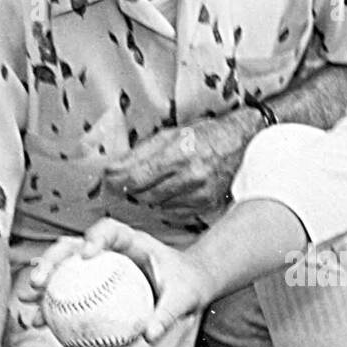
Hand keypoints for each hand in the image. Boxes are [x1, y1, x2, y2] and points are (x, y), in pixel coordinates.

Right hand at [29, 218, 212, 344]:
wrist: (187, 286)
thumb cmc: (186, 285)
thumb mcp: (184, 299)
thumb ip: (168, 314)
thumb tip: (150, 336)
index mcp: (132, 241)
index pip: (110, 230)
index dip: (95, 237)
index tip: (86, 256)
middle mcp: (109, 249)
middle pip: (73, 246)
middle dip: (52, 260)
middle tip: (39, 283)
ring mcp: (98, 266)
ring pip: (63, 268)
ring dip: (42, 283)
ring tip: (26, 304)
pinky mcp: (93, 284)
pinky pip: (70, 294)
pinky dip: (54, 306)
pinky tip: (40, 324)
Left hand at [104, 113, 255, 215]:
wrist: (240, 143)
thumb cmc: (203, 135)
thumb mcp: (169, 135)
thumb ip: (138, 154)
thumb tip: (110, 171)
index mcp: (177, 153)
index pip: (133, 178)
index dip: (115, 182)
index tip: (106, 182)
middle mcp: (189, 175)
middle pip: (143, 195)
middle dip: (133, 189)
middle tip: (132, 180)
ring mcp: (199, 193)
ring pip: (157, 205)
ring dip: (150, 196)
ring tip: (158, 181)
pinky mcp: (206, 204)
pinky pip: (174, 212)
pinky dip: (167, 203)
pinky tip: (174, 190)